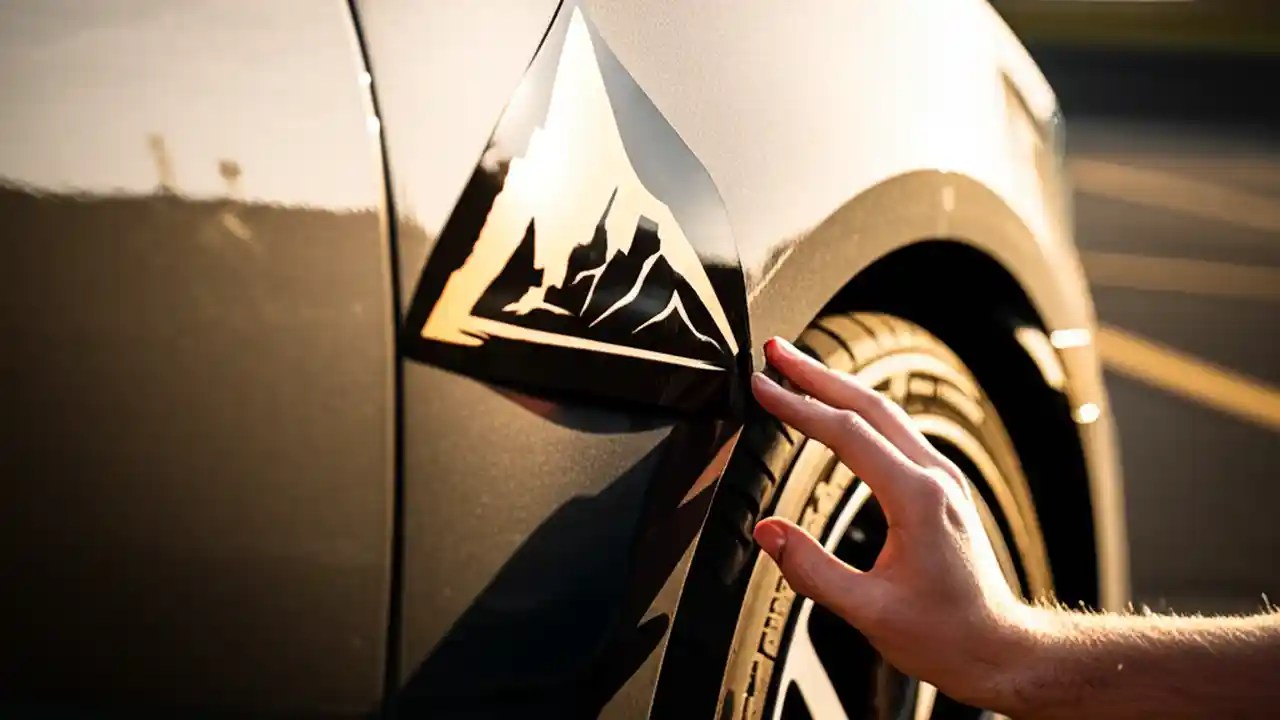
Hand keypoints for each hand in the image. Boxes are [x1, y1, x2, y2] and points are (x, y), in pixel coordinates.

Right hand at [750, 337, 1037, 710]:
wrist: (999, 649)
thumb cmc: (944, 635)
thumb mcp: (869, 612)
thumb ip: (812, 570)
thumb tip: (767, 532)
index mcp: (916, 498)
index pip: (846, 434)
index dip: (798, 406)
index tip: (761, 385)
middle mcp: (934, 478)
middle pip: (869, 404)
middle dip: (817, 373)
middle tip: (775, 350)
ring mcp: (942, 479)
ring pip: (885, 413)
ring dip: (838, 387)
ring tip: (798, 371)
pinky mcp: (941, 489)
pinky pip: (897, 432)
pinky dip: (859, 412)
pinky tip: (839, 413)